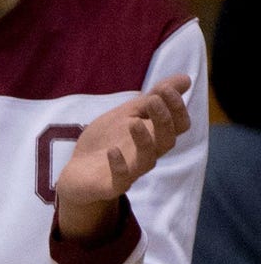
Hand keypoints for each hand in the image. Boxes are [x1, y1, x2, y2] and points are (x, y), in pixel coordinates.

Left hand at [55, 74, 191, 240]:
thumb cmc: (106, 140)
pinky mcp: (112, 185)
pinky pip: (121, 179)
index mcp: (155, 136)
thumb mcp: (127, 113)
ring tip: (133, 122)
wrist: (77, 171)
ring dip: (144, 140)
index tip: (165, 89)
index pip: (179, 124)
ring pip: (148, 160)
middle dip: (164, 119)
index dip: (177, 107)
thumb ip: (152, 98)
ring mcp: (131, 171)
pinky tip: (112, 151)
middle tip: (153, 100)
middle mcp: (148, 154)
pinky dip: (119, 165)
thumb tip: (186, 78)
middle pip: (168, 141)